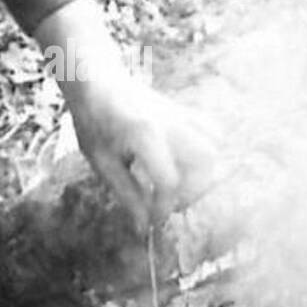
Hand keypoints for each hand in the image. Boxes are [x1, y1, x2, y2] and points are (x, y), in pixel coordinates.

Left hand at [66, 72, 218, 228]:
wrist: (95, 80)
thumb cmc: (93, 120)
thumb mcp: (102, 162)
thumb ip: (127, 194)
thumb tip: (144, 226)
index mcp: (143, 134)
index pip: (168, 181)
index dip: (163, 208)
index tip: (152, 221)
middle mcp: (169, 122)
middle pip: (204, 161)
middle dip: (192, 190)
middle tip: (168, 201)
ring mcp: (180, 114)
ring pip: (213, 145)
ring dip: (202, 172)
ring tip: (178, 184)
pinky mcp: (184, 111)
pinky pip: (210, 132)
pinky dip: (204, 153)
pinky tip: (182, 163)